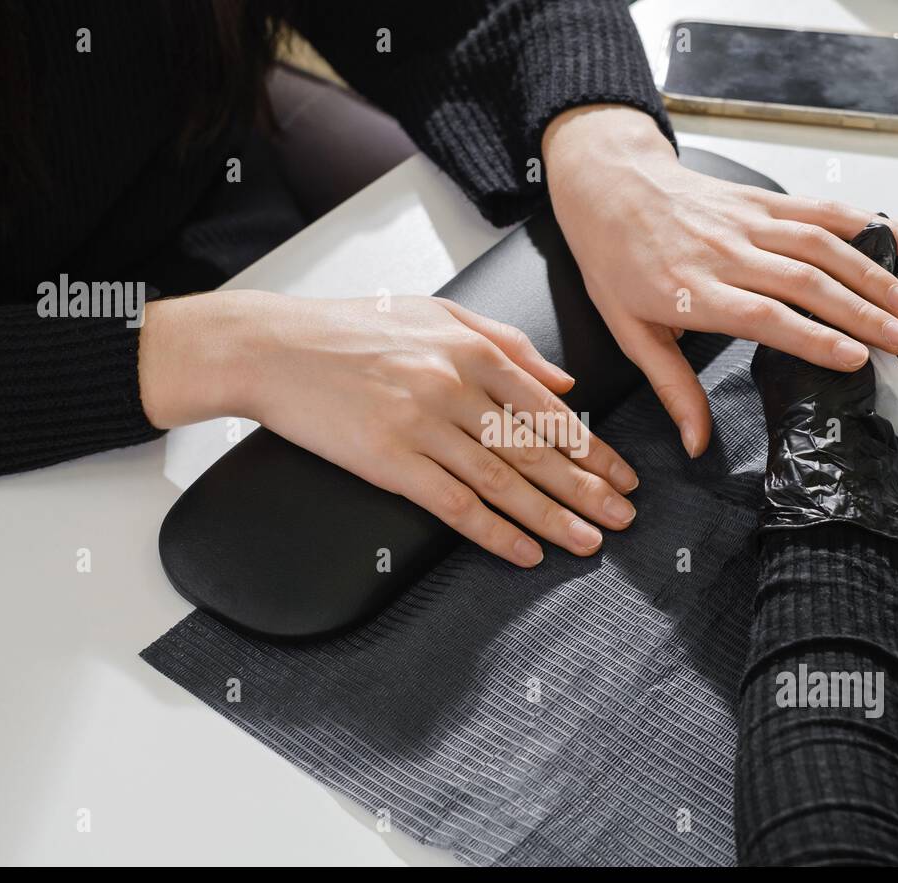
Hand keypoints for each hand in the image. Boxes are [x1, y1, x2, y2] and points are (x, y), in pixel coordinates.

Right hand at [139, 290, 638, 566]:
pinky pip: (456, 505)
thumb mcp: (437, 314)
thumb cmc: (350, 329)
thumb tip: (561, 383)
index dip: (591, 448)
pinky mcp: (391, 460)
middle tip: (624, 517)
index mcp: (472, 350)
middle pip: (536, 450)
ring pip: (505, 481)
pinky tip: (525, 552)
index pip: (549, 409)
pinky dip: (495, 533)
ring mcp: (424, 426)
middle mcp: (456, 387)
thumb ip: (505, 344)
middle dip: (588, 488)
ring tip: (590, 542)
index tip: (620, 474)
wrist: (273, 348)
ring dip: (554, 517)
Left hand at [543, 105, 897, 457]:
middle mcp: (727, 252)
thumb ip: (671, 388)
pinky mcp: (763, 201)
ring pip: (822, 245)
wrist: (610, 186)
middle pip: (806, 282)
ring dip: (872, 275)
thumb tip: (696, 443)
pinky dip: (867, 222)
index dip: (813, 337)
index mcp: (692, 291)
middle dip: (862, 314)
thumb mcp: (629, 333)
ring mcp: (749, 222)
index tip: (855, 359)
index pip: (764, 317)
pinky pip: (820, 210)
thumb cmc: (617, 261)